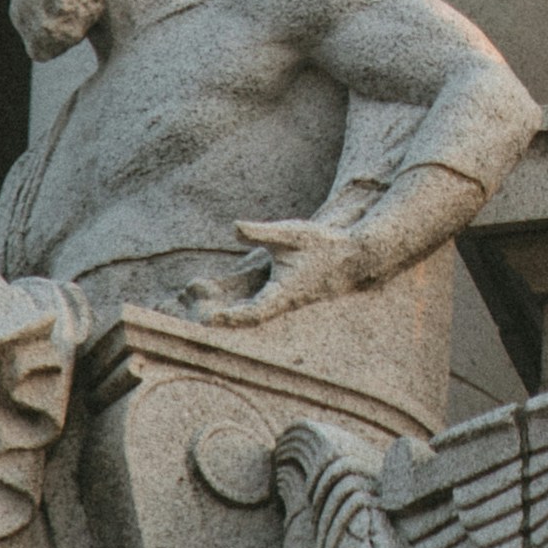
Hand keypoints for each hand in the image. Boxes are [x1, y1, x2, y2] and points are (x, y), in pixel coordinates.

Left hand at [217, 210, 374, 320]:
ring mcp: (284, 304)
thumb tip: (234, 227)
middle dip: (220, 319)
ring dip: (227, 314)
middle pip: (245, 321)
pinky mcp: (285, 299)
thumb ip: (261, 233)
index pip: (252, 314)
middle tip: (195, 317)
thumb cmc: (322, 244)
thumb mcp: (290, 234)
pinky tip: (225, 298)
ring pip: (251, 317)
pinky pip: (258, 310)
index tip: (209, 318)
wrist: (352, 256)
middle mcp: (282, 303)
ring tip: (203, 306)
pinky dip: (239, 308)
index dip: (229, 318)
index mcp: (283, 293)